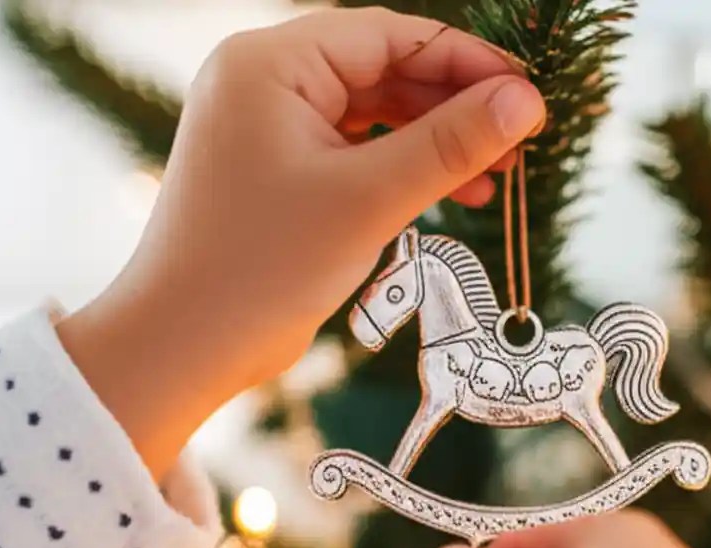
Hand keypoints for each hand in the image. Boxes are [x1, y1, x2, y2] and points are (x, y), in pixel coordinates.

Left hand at [58, 8, 545, 475]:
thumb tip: (526, 101)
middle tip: (521, 142)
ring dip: (435, 141)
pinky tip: (453, 194)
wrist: (181, 347)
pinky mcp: (276, 168)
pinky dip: (403, 168)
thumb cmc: (260, 268)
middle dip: (455, 107)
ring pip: (375, 112)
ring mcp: (268, 125)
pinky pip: (355, 148)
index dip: (467, 62)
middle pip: (384, 70)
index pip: (390, 37)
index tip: (529, 98)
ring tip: (496, 178)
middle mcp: (264, 80)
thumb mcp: (369, 198)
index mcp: (270, 64)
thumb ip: (450, 143)